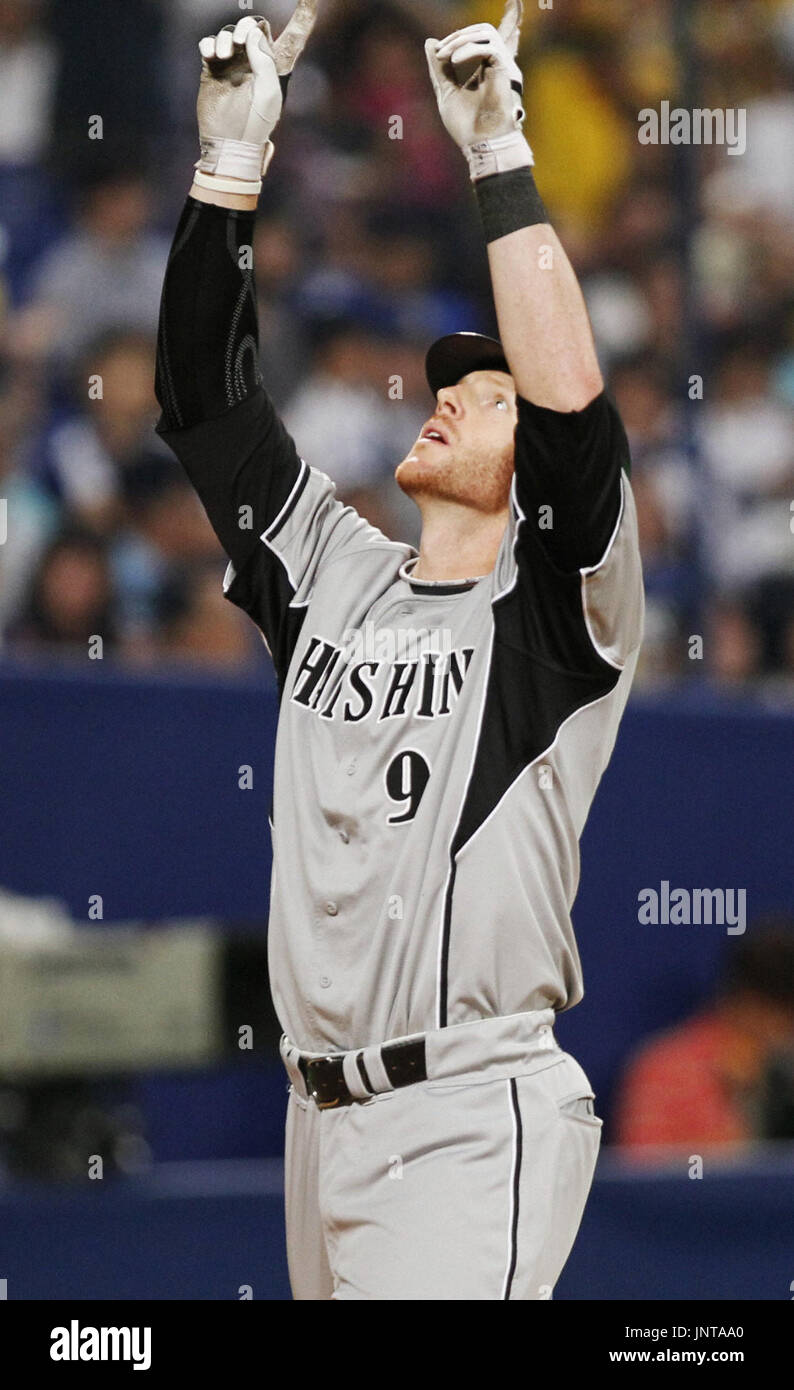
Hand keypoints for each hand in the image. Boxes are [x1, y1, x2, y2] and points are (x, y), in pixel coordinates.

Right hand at [196, 4, 318, 187]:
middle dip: (246, 27)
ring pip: (229, 33)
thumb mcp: (268, 92)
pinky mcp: (212, 69)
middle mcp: (255, 61)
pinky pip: (209, 44)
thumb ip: (264, 59)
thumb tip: (251, 31)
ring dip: (226, 39)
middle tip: (241, 42)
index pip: (295, 34)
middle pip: (253, 26)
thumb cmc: (255, 123)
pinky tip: (211, 56)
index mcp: (277, 66)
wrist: (230, 143)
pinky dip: (210, 45)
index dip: (305, 13)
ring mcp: (233, 63)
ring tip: (224, 55)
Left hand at [425, 0, 531, 180]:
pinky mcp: (506, 70)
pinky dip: (469, 49)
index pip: (490, 38)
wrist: (479, 145)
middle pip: (482, 31)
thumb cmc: (466, 126)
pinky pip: (489, 47)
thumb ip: (439, 68)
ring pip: (485, 33)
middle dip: (458, 36)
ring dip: (461, 40)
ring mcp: (502, 67)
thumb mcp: (446, 91)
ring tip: (445, 57)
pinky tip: (454, 61)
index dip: (507, 17)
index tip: (499, 10)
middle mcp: (496, 65)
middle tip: (440, 54)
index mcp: (485, 69)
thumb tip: (431, 42)